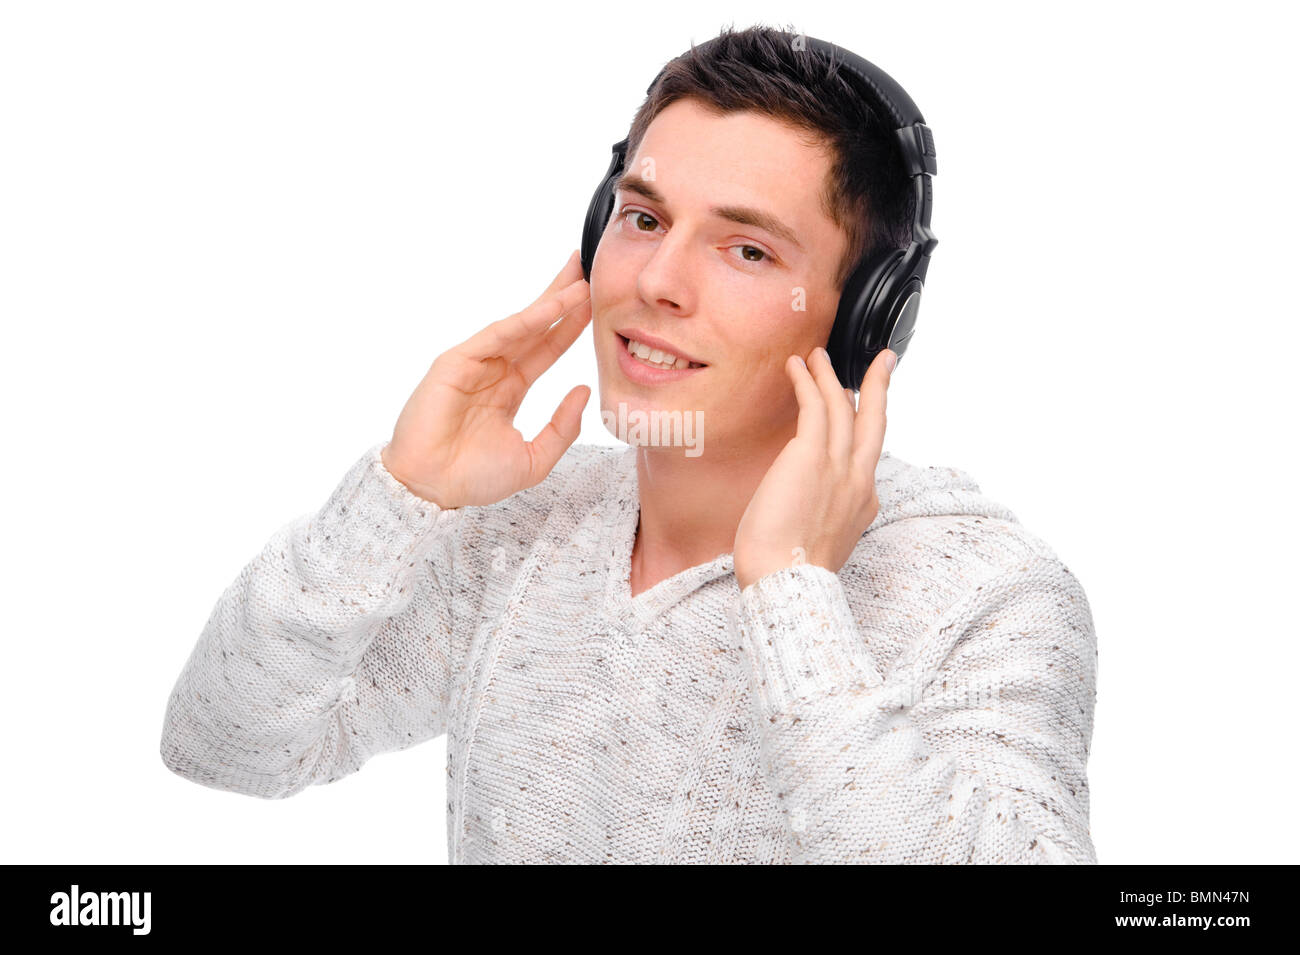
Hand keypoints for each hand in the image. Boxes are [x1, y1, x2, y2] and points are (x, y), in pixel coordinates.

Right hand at [380, 249, 592, 508]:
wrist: (432, 490)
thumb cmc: (474, 477)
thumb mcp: (534, 458)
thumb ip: (562, 427)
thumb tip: (584, 390)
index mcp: (509, 390)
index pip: (547, 349)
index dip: (570, 326)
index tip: (596, 304)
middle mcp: (494, 371)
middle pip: (536, 326)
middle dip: (561, 298)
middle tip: (588, 269)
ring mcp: (475, 363)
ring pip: (521, 325)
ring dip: (551, 302)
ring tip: (580, 281)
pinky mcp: (457, 361)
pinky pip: (499, 335)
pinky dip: (528, 319)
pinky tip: (554, 306)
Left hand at [732, 346, 894, 589]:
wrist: (787, 582)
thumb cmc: (790, 572)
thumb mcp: (819, 541)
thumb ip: (820, 517)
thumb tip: (800, 506)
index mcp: (862, 504)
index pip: (866, 457)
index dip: (863, 428)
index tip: (860, 408)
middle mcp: (858, 481)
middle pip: (875, 420)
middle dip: (879, 386)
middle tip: (883, 360)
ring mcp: (838, 466)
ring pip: (842, 406)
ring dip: (829, 376)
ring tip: (817, 355)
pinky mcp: (811, 456)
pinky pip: (814, 407)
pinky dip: (806, 382)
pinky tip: (796, 366)